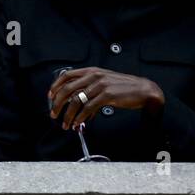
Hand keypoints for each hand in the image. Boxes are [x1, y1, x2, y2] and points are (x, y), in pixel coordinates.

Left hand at [48, 66, 164, 129]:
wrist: (143, 90)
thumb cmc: (123, 87)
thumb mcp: (103, 81)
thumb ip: (88, 87)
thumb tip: (76, 103)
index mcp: (91, 71)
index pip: (66, 76)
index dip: (56, 86)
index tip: (50, 96)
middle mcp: (94, 76)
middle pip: (67, 90)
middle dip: (57, 104)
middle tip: (54, 114)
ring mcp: (100, 85)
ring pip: (76, 101)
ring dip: (68, 115)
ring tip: (66, 123)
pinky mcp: (107, 96)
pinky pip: (88, 108)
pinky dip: (81, 117)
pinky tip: (78, 123)